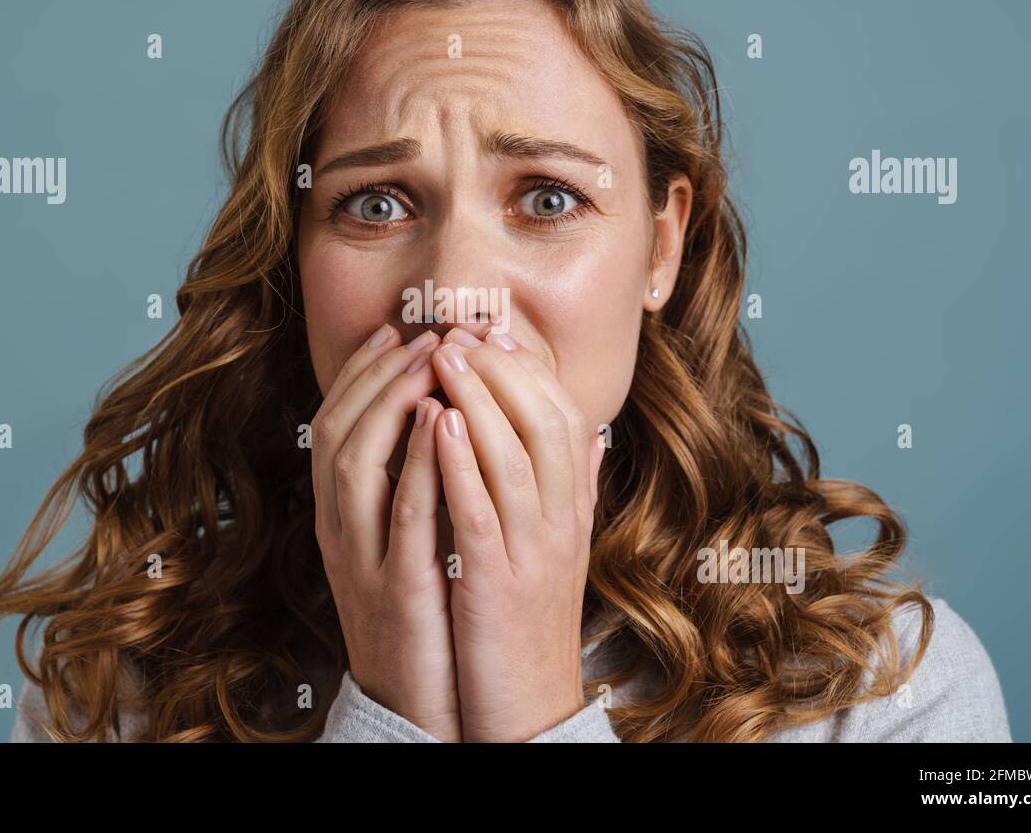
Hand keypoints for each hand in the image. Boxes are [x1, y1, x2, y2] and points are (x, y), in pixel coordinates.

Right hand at [311, 323, 462, 740]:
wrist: (413, 699)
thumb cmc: (420, 611)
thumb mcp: (404, 540)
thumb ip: (410, 482)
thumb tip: (437, 415)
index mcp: (340, 516)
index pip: (333, 425)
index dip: (360, 374)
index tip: (394, 332)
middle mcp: (338, 530)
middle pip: (336, 431)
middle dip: (376, 374)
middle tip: (419, 334)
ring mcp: (361, 558)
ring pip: (354, 462)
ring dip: (390, 403)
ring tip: (429, 361)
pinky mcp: (396, 587)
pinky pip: (400, 514)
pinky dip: (414, 461)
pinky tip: (438, 422)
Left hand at [428, 326, 605, 741]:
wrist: (529, 698)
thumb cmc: (533, 612)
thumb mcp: (559, 542)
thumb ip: (572, 486)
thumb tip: (592, 433)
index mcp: (574, 507)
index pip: (565, 416)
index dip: (531, 369)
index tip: (496, 332)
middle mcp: (564, 520)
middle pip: (543, 422)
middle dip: (501, 369)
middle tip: (462, 330)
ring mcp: (534, 550)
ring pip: (514, 456)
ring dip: (479, 399)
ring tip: (445, 355)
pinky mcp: (498, 582)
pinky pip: (480, 510)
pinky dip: (460, 461)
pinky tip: (438, 424)